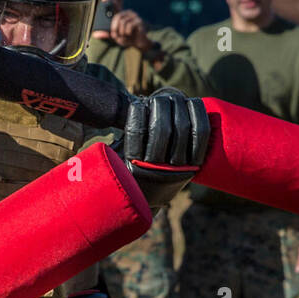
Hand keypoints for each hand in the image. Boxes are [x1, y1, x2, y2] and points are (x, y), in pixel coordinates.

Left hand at [110, 9, 152, 52]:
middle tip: (119, 36)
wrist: (139, 43)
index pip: (115, 16)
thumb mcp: (116, 37)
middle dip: (116, 29)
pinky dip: (127, 32)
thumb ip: (107, 34)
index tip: (113, 34)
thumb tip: (98, 35)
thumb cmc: (127, 39)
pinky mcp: (139, 21)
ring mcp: (135, 16)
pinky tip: (129, 35)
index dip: (113, 25)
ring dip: (122, 32)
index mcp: (123, 14)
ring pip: (123, 22)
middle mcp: (129, 13)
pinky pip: (130, 25)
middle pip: (119, 17)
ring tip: (125, 37)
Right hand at [117, 89, 209, 206]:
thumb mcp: (114, 161)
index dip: (137, 114)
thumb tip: (97, 116)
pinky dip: (198, 114)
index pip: (136, 133)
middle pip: (162, 129)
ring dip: (178, 107)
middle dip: (160, 107)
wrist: (149, 199)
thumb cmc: (127, 172)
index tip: (137, 104)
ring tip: (172, 98)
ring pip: (183, 129)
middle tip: (157, 99)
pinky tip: (191, 103)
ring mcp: (180, 169)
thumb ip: (112, 143)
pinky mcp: (196, 164)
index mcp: (134, 169)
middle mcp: (157, 172)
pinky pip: (201, 135)